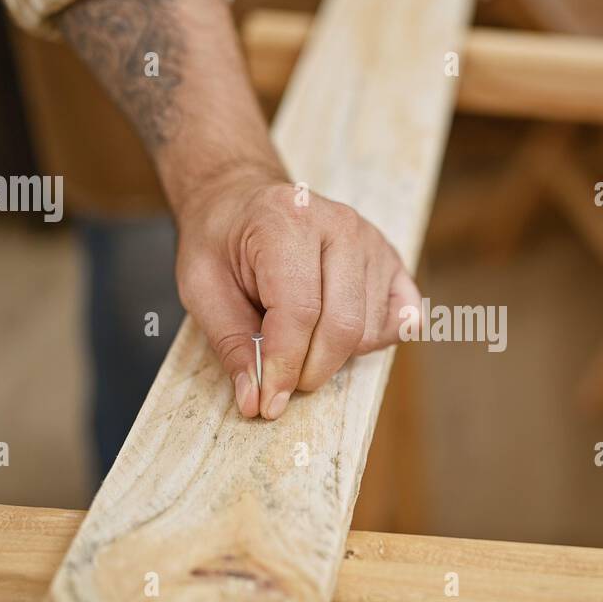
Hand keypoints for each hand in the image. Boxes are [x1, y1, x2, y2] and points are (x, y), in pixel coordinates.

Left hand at [174, 172, 420, 420]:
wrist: (243, 198)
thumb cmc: (220, 241)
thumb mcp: (201, 287)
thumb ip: (231, 344)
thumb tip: (255, 401)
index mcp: (287, 221)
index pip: (299, 312)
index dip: (284, 367)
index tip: (267, 402)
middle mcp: (341, 225)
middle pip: (343, 327)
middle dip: (310, 371)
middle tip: (280, 380)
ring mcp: (373, 240)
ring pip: (369, 331)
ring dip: (334, 355)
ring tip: (299, 336)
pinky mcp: (392, 259)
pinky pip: (401, 321)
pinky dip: (373, 340)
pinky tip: (338, 330)